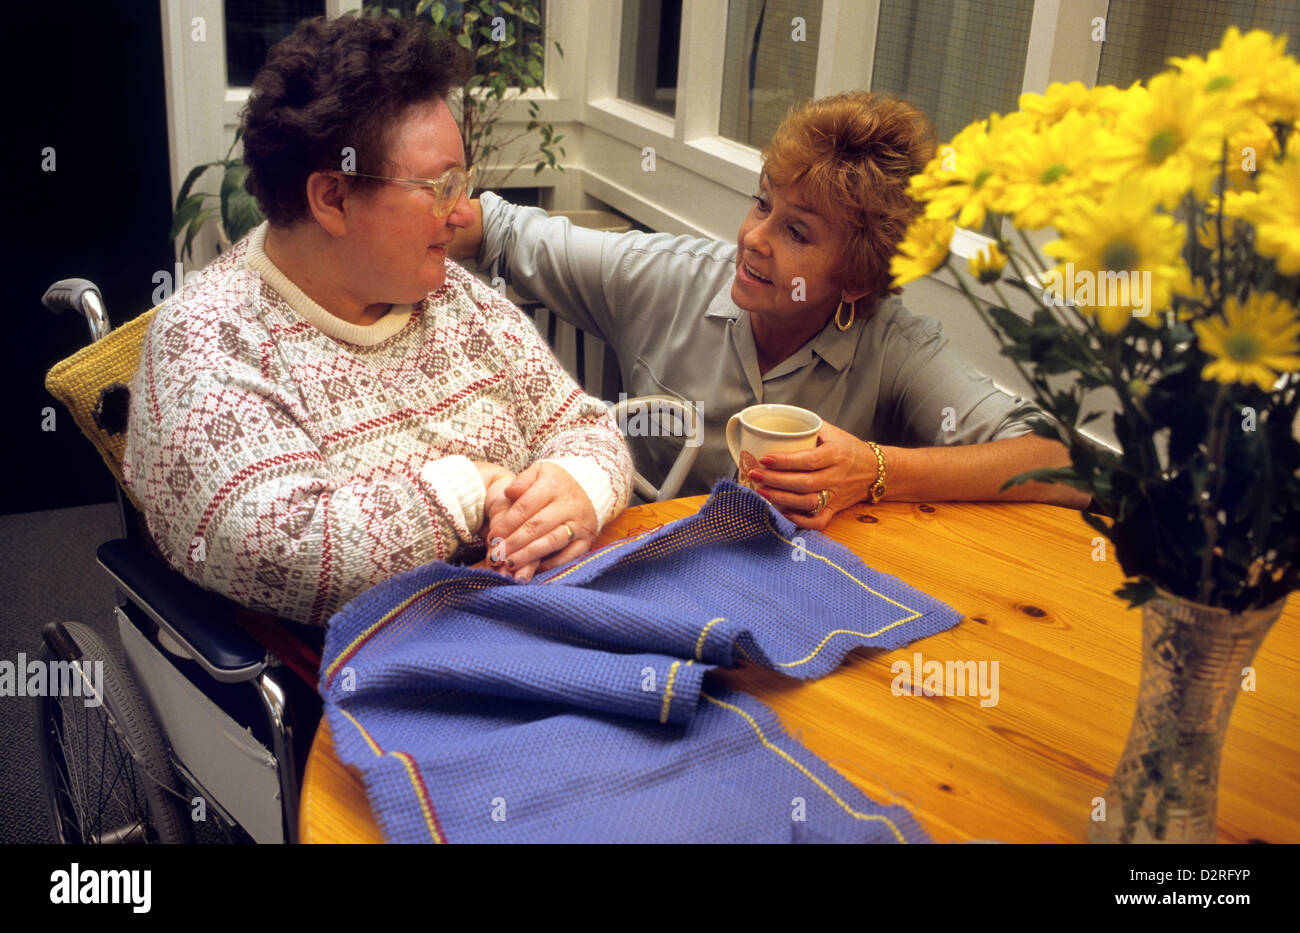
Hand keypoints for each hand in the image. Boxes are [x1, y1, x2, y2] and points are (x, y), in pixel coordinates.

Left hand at [485, 462, 597, 580]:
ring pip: (551, 542)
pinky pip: (569, 555)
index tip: (492, 536)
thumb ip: (522, 480)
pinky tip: (534, 568)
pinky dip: (551, 563)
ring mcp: (580, 524)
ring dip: (529, 555)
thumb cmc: (557, 483)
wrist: (591, 488)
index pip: (525, 507)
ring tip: (509, 564)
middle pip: (537, 527)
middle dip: (514, 543)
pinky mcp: (587, 540)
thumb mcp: (539, 472)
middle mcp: (568, 505)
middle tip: (496, 555)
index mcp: (553, 486)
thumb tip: (509, 492)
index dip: (507, 524)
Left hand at [744, 421, 879, 530]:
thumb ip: (808, 428)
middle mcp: (836, 476)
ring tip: (761, 492)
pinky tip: (782, 512)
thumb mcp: (833, 433)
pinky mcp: (836, 509)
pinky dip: (800, 520)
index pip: (808, 460)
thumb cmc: (848, 448)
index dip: (785, 461)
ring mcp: (836, 495)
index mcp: (835, 454)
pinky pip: (819, 521)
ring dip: (782, 499)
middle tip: (754, 474)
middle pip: (804, 483)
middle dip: (775, 480)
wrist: (875, 470)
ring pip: (808, 502)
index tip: (764, 458)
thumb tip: (777, 424)